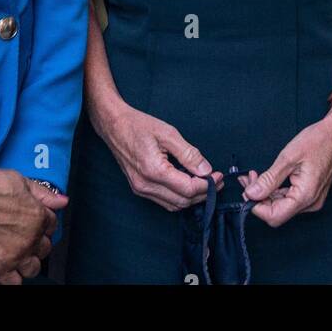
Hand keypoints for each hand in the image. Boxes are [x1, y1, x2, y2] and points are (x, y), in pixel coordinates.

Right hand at [0, 169, 65, 279]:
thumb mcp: (20, 181)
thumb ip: (42, 193)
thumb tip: (63, 201)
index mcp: (39, 216)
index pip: (52, 224)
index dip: (43, 222)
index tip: (35, 221)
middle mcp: (31, 239)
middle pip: (44, 248)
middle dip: (37, 242)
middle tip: (25, 237)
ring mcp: (16, 255)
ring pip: (33, 268)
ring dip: (28, 261)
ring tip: (18, 254)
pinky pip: (13, 282)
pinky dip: (12, 277)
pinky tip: (7, 268)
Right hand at [97, 101, 221, 210]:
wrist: (113, 125)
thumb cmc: (138, 125)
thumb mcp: (168, 133)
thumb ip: (189, 154)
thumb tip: (206, 170)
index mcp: (154, 171)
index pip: (188, 189)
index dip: (207, 185)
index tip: (218, 176)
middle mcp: (146, 185)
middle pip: (182, 201)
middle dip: (203, 193)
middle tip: (216, 181)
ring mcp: (140, 189)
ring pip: (174, 205)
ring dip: (192, 198)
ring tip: (206, 184)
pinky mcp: (139, 188)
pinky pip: (164, 201)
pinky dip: (179, 197)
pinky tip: (188, 185)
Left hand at [242, 108, 331, 226]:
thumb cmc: (317, 141)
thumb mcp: (288, 157)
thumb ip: (269, 179)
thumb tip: (251, 193)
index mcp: (305, 196)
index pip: (274, 216)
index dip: (256, 207)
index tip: (246, 190)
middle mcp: (310, 203)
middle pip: (276, 212)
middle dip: (258, 198)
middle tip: (248, 179)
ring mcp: (312, 200)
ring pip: (281, 206)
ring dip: (265, 194)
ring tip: (253, 176)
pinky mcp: (310, 194)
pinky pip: (288, 199)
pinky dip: (275, 191)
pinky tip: (267, 179)